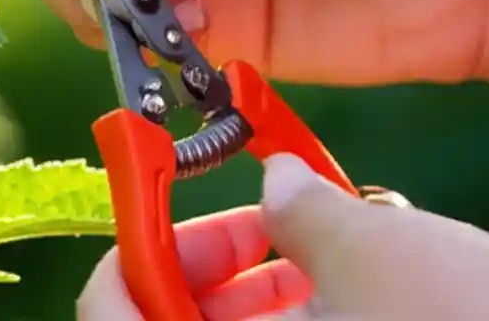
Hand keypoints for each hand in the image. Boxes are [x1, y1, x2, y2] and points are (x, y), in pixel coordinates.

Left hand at [77, 154, 488, 319]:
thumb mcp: (377, 251)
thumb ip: (300, 209)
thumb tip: (279, 182)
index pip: (111, 313)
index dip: (132, 249)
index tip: (162, 201)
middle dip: (214, 268)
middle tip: (269, 224)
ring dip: (264, 296)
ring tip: (327, 252)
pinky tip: (355, 292)